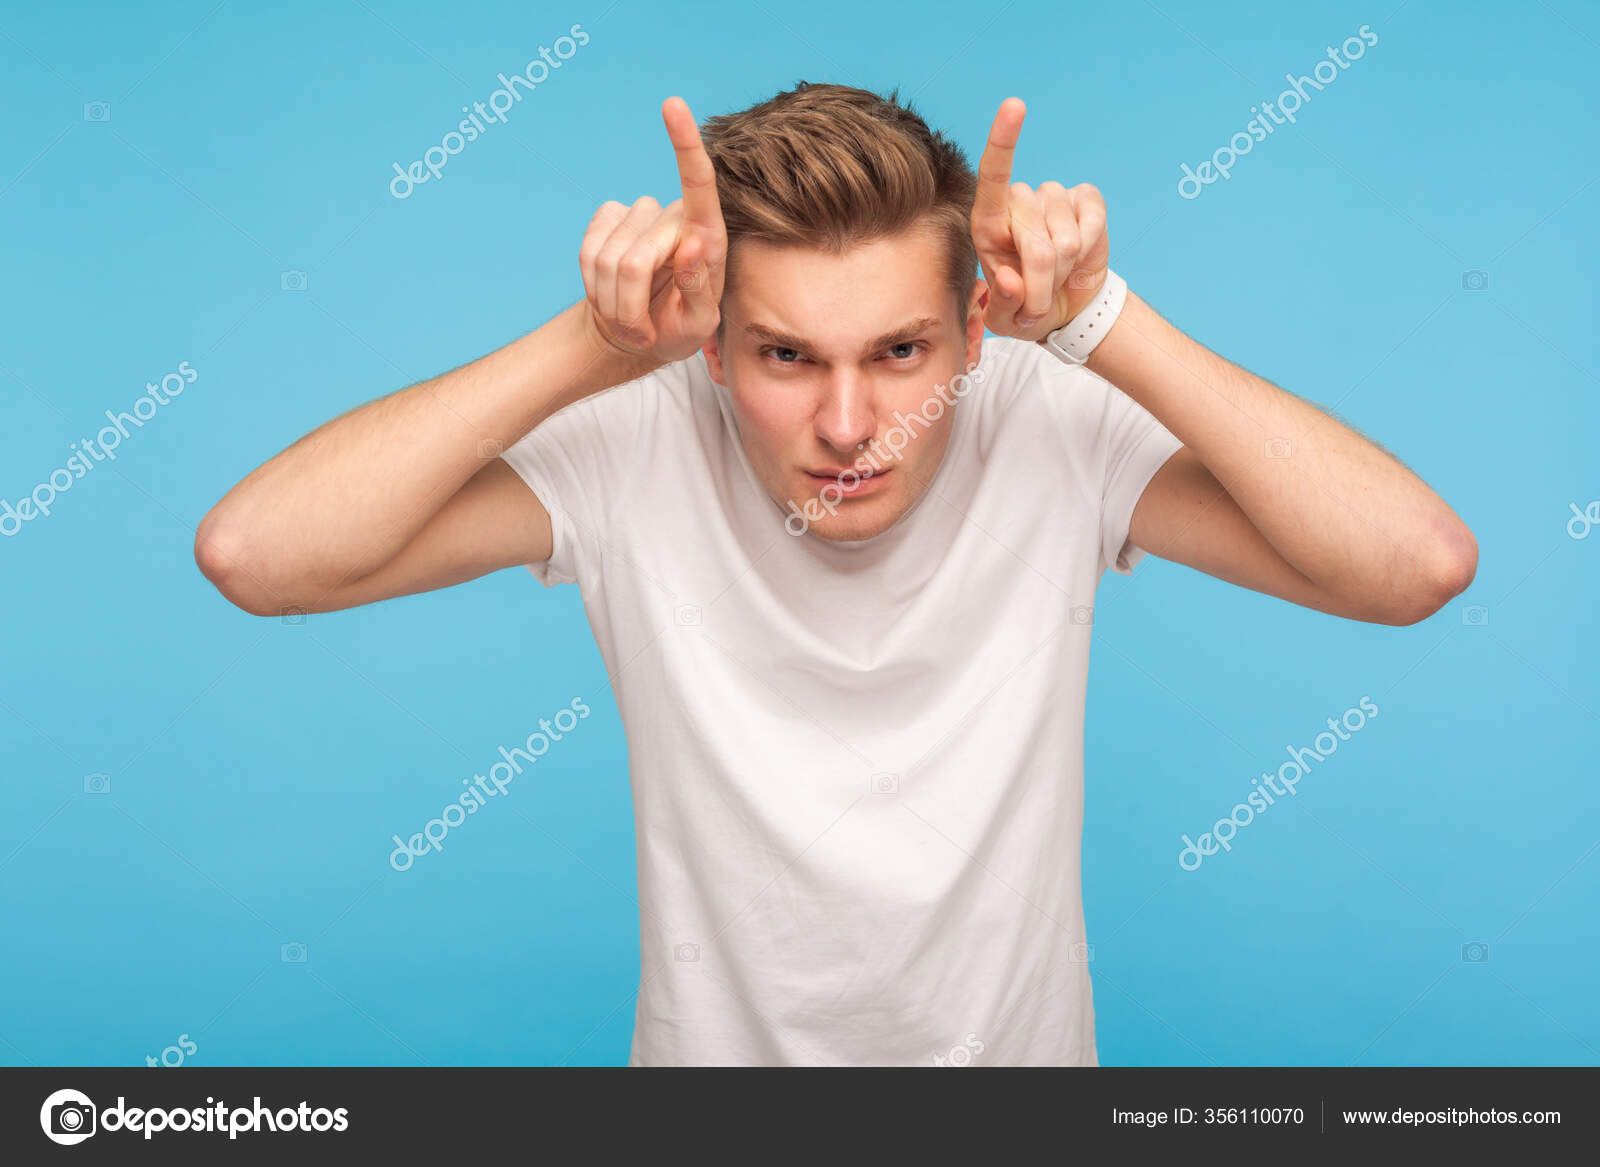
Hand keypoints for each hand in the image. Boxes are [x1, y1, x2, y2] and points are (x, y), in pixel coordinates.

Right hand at [579, 96, 727, 363]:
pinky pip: (588, 252)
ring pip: (608, 262)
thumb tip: (693, 246)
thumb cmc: (681, 329)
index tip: (672, 104)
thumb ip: (701, 289)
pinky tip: (612, 298)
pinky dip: (594, 289)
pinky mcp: (606, 220)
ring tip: (632, 321)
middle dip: (630, 307)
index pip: (699, 184)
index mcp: (708, 236)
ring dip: (614, 304)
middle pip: (635, 260)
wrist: (641, 333)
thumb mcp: (700, 324)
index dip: (685, 145)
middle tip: (643, 334)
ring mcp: (637, 216)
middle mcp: (673, 217)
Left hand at [971, 98, 1109, 340]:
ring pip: (1064, 239)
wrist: (1065, 308)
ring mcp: (1055, 198)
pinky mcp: (1087, 200)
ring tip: (1058, 277)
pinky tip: (1079, 257)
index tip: (1015, 106)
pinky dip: (1089, 250)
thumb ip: (1002, 304)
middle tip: (1038, 296)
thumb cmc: (1025, 309)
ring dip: (1063, 271)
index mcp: (989, 225)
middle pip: (1034, 238)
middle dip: (1040, 279)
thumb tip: (1009, 280)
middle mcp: (1020, 204)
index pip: (994, 177)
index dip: (1004, 142)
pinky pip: (1092, 224)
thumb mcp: (1006, 320)